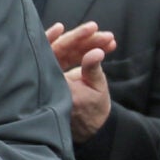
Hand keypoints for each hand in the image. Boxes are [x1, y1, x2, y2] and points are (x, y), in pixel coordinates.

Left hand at [46, 21, 116, 140]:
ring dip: (90, 44)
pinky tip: (98, 42)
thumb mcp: (96, 91)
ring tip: (110, 40)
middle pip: (62, 47)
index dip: (71, 37)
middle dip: (84, 39)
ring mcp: (55, 73)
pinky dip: (85, 50)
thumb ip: (93, 70)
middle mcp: (49, 75)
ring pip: (69, 51)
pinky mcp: (62, 74)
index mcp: (52, 79)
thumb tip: (95, 52)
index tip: (87, 29)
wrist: (91, 129)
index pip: (56, 50)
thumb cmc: (91, 113)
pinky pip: (70, 57)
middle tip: (104, 33)